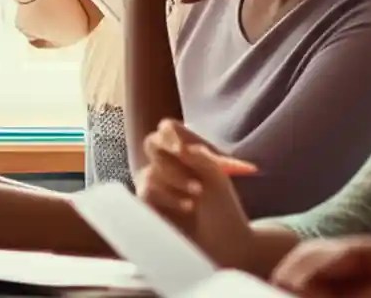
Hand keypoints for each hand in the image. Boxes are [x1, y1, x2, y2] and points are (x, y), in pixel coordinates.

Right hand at [136, 119, 256, 268]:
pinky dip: (168, 197)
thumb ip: (199, 157)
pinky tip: (187, 206)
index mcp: (183, 150)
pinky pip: (146, 192)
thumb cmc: (223, 207)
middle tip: (191, 171)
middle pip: (151, 143)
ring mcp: (154, 183)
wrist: (224, 242)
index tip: (183, 149)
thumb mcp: (217, 176)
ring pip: (150, 170)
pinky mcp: (147, 205)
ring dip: (175, 180)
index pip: (167, 128)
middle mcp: (165, 163)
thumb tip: (180, 148)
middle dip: (173, 159)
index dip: (171, 134)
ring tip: (197, 194)